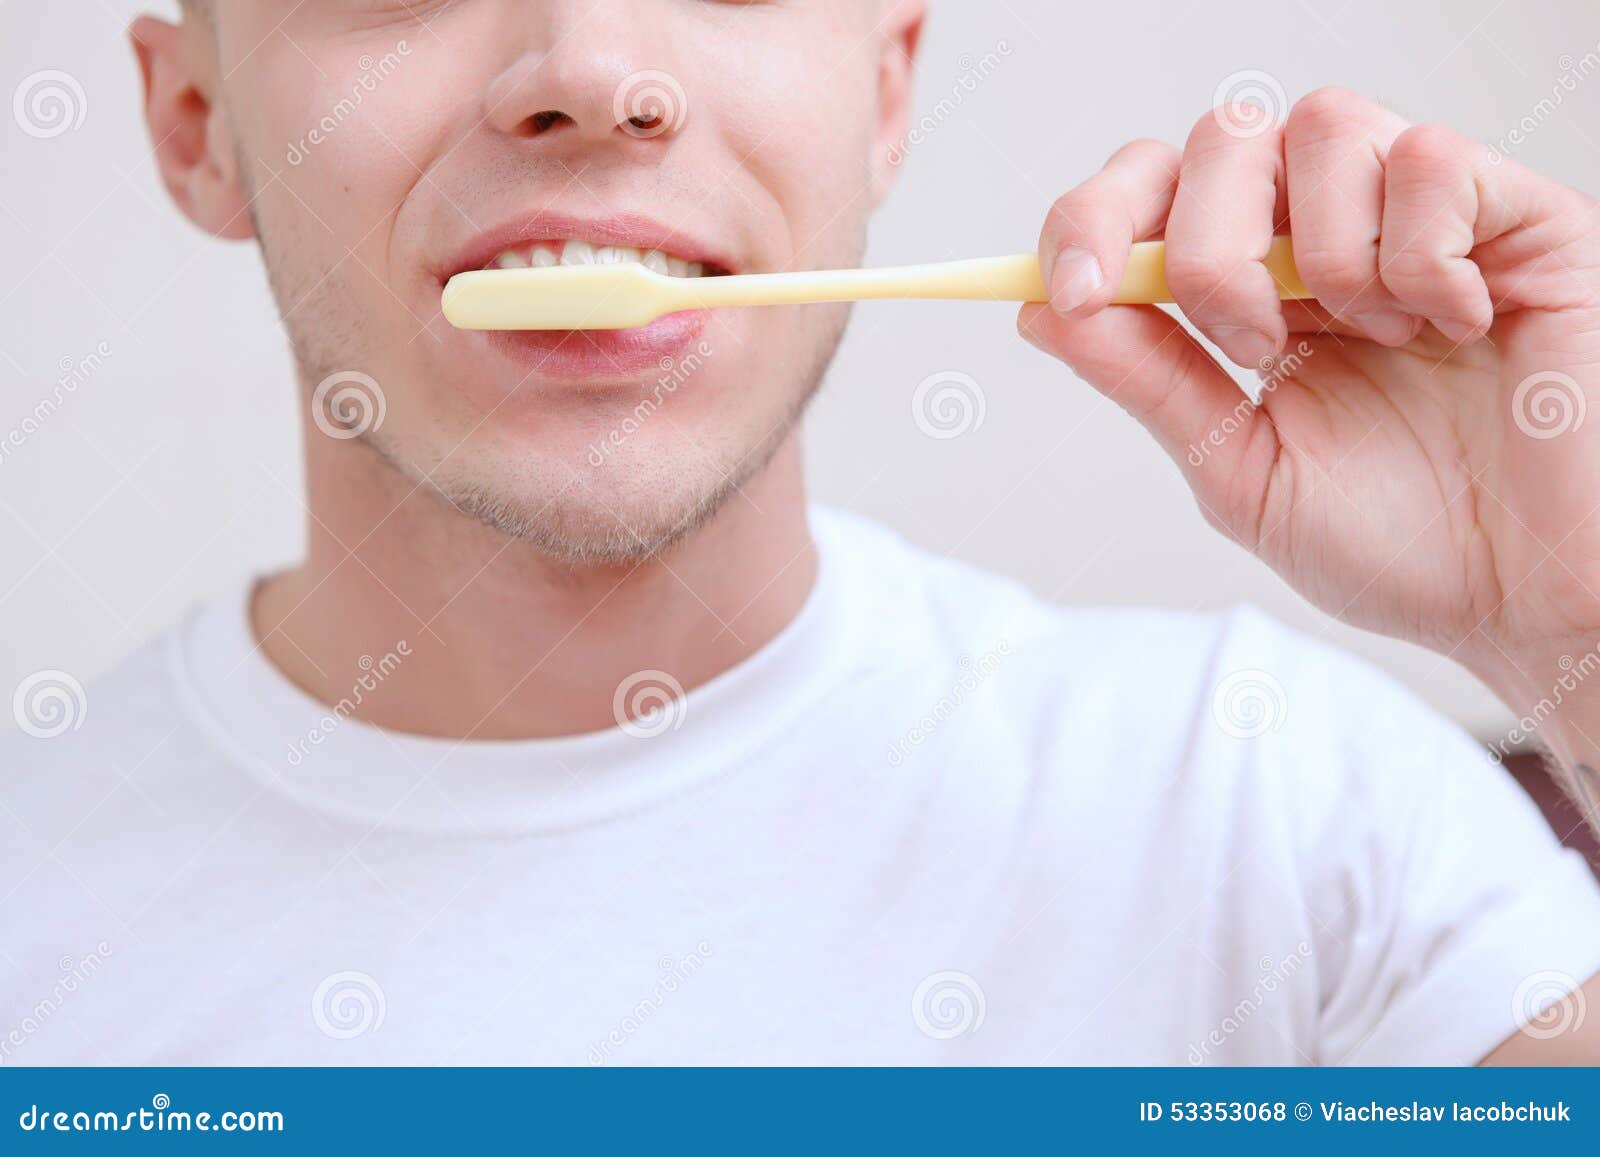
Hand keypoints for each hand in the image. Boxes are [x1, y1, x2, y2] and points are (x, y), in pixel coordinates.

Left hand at [1020, 87, 1599, 758]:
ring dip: (1320, 252)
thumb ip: (1151, 383)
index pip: (1153, 196)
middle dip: (1205, 244)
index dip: (1092, 219)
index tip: (1073, 290)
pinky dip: (1417, 251)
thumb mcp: (1242, 471)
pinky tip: (1453, 324)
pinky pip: (1428, 157)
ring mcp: (1419, 219)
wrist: (1531, 597)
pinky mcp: (1514, 213)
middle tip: (1251, 345)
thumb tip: (1046, 312)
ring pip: (1321, 125)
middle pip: (1222, 137)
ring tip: (1374, 340)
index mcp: (1257, 294)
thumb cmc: (1409, 546)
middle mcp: (1328, 240)